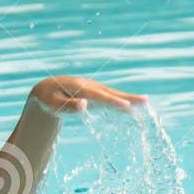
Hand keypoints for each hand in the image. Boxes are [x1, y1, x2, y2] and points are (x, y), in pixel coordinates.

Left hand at [30, 75, 145, 113]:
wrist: (48, 89)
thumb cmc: (49, 99)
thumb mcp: (53, 104)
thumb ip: (67, 106)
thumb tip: (84, 106)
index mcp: (80, 88)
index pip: (99, 96)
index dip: (112, 101)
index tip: (125, 105)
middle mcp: (90, 86)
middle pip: (111, 93)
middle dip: (128, 97)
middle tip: (145, 101)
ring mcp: (94, 89)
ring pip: (113, 94)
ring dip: (129, 98)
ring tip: (145, 102)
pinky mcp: (96, 94)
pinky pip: (111, 97)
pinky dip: (122, 101)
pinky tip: (132, 108)